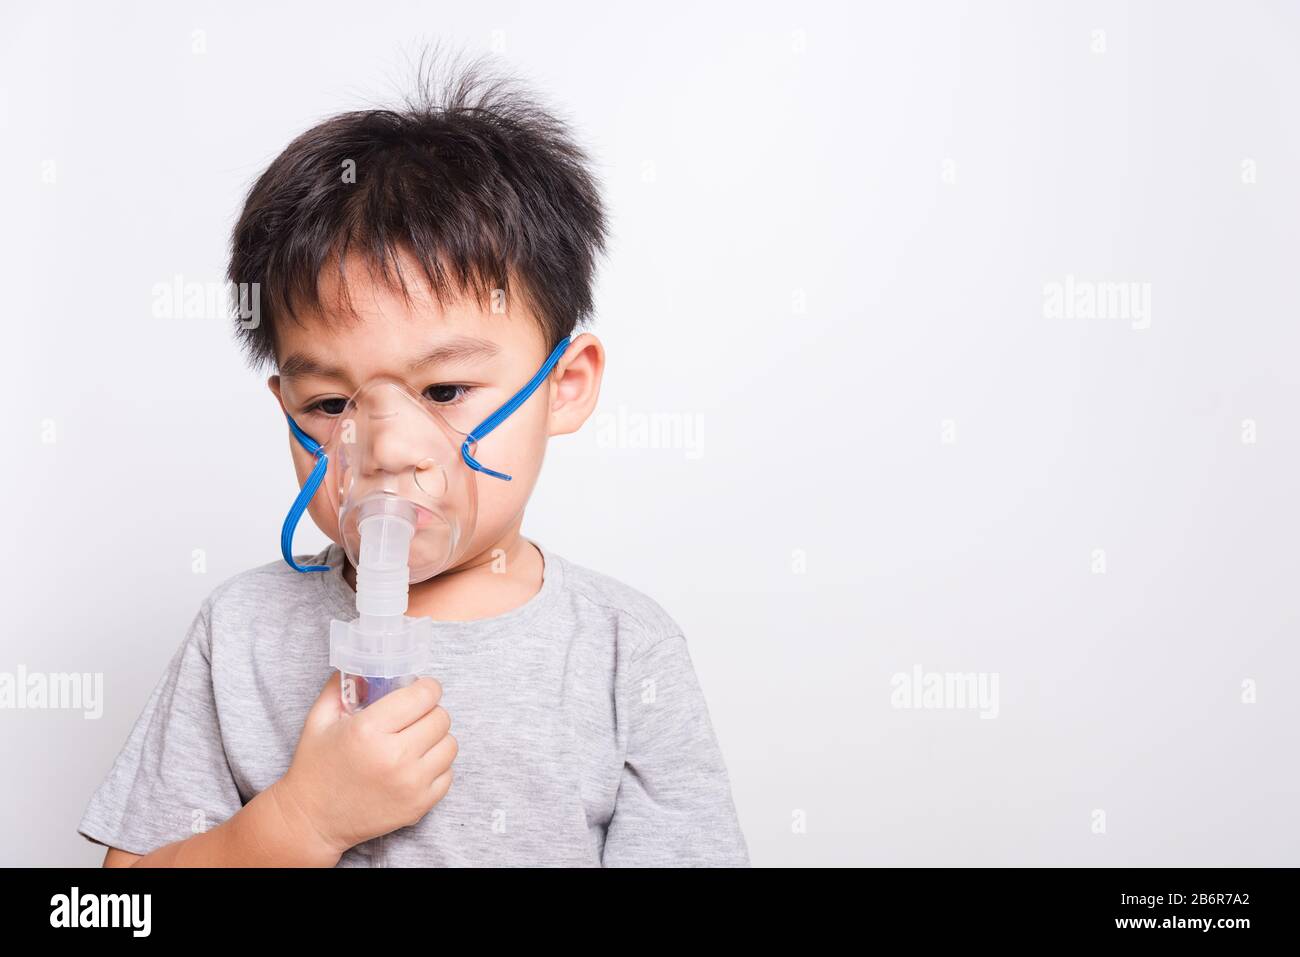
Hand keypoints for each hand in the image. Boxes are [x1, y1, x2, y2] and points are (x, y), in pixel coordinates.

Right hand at [273, 671, 456, 856]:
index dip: (426, 687)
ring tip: (416, 740)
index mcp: (369, 730)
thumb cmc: (315, 767)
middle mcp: (394, 757)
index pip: (424, 695)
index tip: (420, 689)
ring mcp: (410, 784)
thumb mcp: (319, 719)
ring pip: (450, 745)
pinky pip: (449, 774)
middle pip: (441, 718)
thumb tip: (365, 662)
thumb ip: (341, 685)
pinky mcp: (419, 806)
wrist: (312, 821)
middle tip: (414, 716)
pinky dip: (437, 766)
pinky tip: (416, 764)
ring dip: (436, 738)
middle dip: (430, 711)